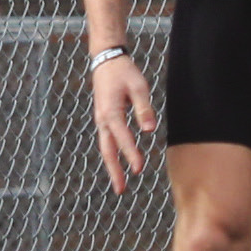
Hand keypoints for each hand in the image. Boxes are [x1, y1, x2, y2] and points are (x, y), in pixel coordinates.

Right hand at [91, 56, 156, 193]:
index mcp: (111, 112)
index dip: (131, 154)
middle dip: (114, 171)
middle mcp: (102, 119)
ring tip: (120, 184)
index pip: (123, 137)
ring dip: (112, 166)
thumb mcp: (138, 86)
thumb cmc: (124, 72)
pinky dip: (111, 155)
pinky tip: (118, 164)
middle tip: (121, 190)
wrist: (106, 60)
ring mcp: (101, 120)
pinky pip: (106, 141)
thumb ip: (143, 108)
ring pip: (105, 148)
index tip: (140, 168)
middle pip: (107, 150)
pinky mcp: (104, 119)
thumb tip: (149, 130)